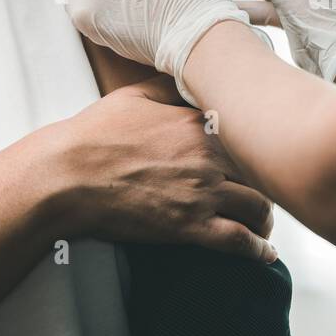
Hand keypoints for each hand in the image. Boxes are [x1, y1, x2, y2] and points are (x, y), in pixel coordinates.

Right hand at [46, 81, 276, 261]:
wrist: (67, 176)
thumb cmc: (94, 134)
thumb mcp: (134, 96)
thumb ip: (170, 88)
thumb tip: (189, 80)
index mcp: (199, 124)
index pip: (250, 135)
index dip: (261, 148)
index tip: (263, 157)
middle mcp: (209, 156)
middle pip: (261, 172)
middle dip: (268, 185)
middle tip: (266, 195)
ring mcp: (202, 192)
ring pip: (258, 207)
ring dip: (266, 218)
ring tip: (264, 226)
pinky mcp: (189, 226)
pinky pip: (239, 240)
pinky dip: (258, 250)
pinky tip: (265, 256)